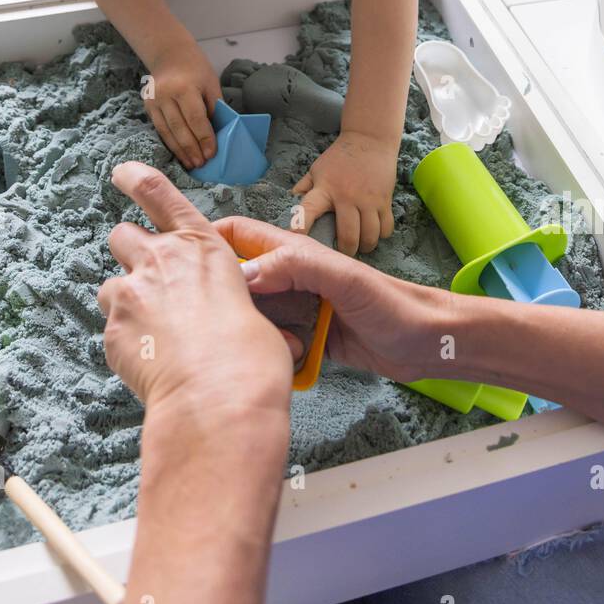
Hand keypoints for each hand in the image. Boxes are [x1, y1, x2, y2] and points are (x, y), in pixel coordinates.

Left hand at [97, 164, 295, 410]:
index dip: (135, 177)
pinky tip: (151, 362)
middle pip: (122, 235)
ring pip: (110, 284)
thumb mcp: (254, 314)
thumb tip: (259, 334)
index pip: (157, 192)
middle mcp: (160, 260)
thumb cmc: (249, 359)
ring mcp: (131, 294)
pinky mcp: (112, 331)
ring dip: (126, 301)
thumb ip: (236, 306)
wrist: (218, 400)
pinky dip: (126, 341)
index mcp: (201, 245)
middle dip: (130, 252)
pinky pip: (111, 328)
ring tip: (152, 332)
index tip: (121, 173)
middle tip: (149, 279)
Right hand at [144, 32, 221, 168]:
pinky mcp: (148, 107)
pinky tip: (180, 154)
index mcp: (184, 87)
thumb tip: (219, 135)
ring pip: (167, 132)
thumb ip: (214, 108)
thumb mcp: (211, 84)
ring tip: (192, 164)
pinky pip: (160, 130)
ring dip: (180, 151)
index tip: (212, 154)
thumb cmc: (196, 69)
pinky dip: (171, 143)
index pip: (196, 118)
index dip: (204, 138)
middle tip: (202, 164)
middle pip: (179, 128)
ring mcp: (153, 101)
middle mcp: (165, 95)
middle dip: (192, 149)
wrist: (170, 54)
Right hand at [212, 212, 452, 383]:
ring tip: (244, 347)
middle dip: (218, 298)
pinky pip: (272, 345)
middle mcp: (289, 278)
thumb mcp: (344, 279)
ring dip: (246, 332)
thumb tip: (243, 274)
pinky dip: (268, 355)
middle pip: (235, 280)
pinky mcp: (306, 340)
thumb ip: (296, 266)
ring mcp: (296, 310)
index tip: (175, 262)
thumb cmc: (393, 303)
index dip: (204, 241)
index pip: (235, 235)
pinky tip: (272, 367)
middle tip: (201, 321)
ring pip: (251, 316)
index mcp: (292, 253)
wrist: (427, 343)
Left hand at [291, 130, 397, 255]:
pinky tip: (374, 233)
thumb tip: (289, 203)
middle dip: (346, 250)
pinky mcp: (385, 200)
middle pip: (348, 235)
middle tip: (343, 253)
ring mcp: (368, 199)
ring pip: (370, 235)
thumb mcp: (317, 169)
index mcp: (325, 189)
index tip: (296, 241)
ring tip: (360, 246)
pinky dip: (381, 235)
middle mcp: (346, 196)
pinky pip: (386, 227)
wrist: (370, 139)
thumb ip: (304, 187)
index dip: (301, 227)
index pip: (308, 210)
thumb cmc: (340, 157)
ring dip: (365, 246)